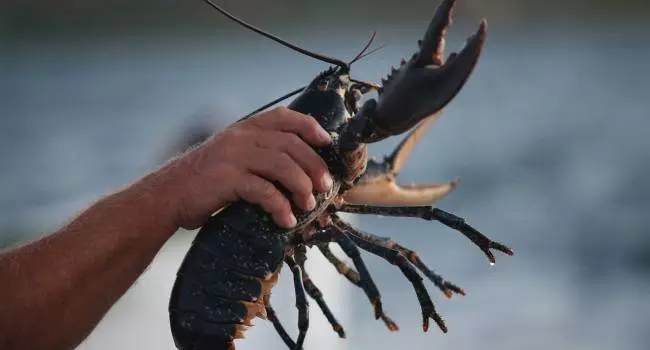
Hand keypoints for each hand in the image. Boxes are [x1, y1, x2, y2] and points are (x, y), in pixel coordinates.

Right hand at [159, 107, 333, 229]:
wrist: (167, 195)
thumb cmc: (204, 181)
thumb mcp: (231, 156)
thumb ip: (258, 154)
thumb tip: (297, 169)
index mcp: (244, 128)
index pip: (284, 117)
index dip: (310, 127)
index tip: (327, 143)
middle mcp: (240, 137)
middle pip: (291, 144)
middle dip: (313, 165)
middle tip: (325, 186)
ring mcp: (233, 156)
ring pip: (282, 165)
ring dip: (301, 186)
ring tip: (309, 205)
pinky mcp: (227, 179)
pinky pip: (264, 191)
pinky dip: (280, 206)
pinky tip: (286, 220)